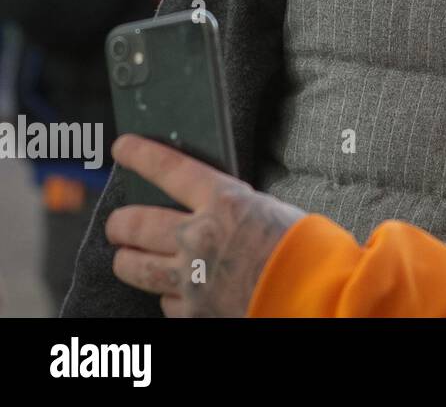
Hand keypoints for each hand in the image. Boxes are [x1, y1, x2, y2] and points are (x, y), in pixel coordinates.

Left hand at [106, 135, 304, 316]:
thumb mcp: (267, 210)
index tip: (123, 148)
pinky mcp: (193, 310)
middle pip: (133, 222)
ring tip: (127, 257)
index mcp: (223, 201)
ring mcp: (190, 276)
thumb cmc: (303, 246)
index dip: (140, 155)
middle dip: (119, 222)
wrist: (313, 291)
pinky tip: (176, 291)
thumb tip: (210, 209)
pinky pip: (163, 301)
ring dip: (127, 260)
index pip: (169, 169)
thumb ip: (231, 208)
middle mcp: (198, 236)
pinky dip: (168, 295)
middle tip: (119, 224)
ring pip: (132, 266)